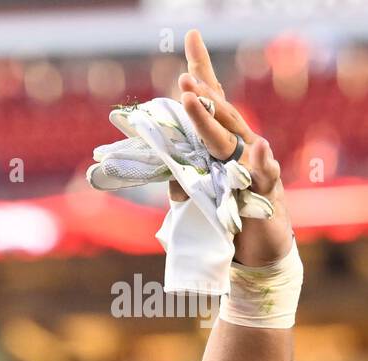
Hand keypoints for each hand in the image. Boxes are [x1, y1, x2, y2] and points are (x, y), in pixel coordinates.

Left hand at [170, 29, 291, 265]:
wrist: (257, 251)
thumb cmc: (228, 218)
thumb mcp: (197, 200)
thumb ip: (182, 183)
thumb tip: (166, 176)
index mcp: (220, 145)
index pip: (209, 103)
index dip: (199, 72)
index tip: (189, 36)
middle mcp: (239, 148)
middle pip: (219, 114)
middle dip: (199, 95)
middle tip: (181, 79)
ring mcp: (253, 166)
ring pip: (233, 137)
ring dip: (213, 118)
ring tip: (195, 98)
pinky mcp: (266, 190)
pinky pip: (265, 172)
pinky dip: (262, 159)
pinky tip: (258, 144)